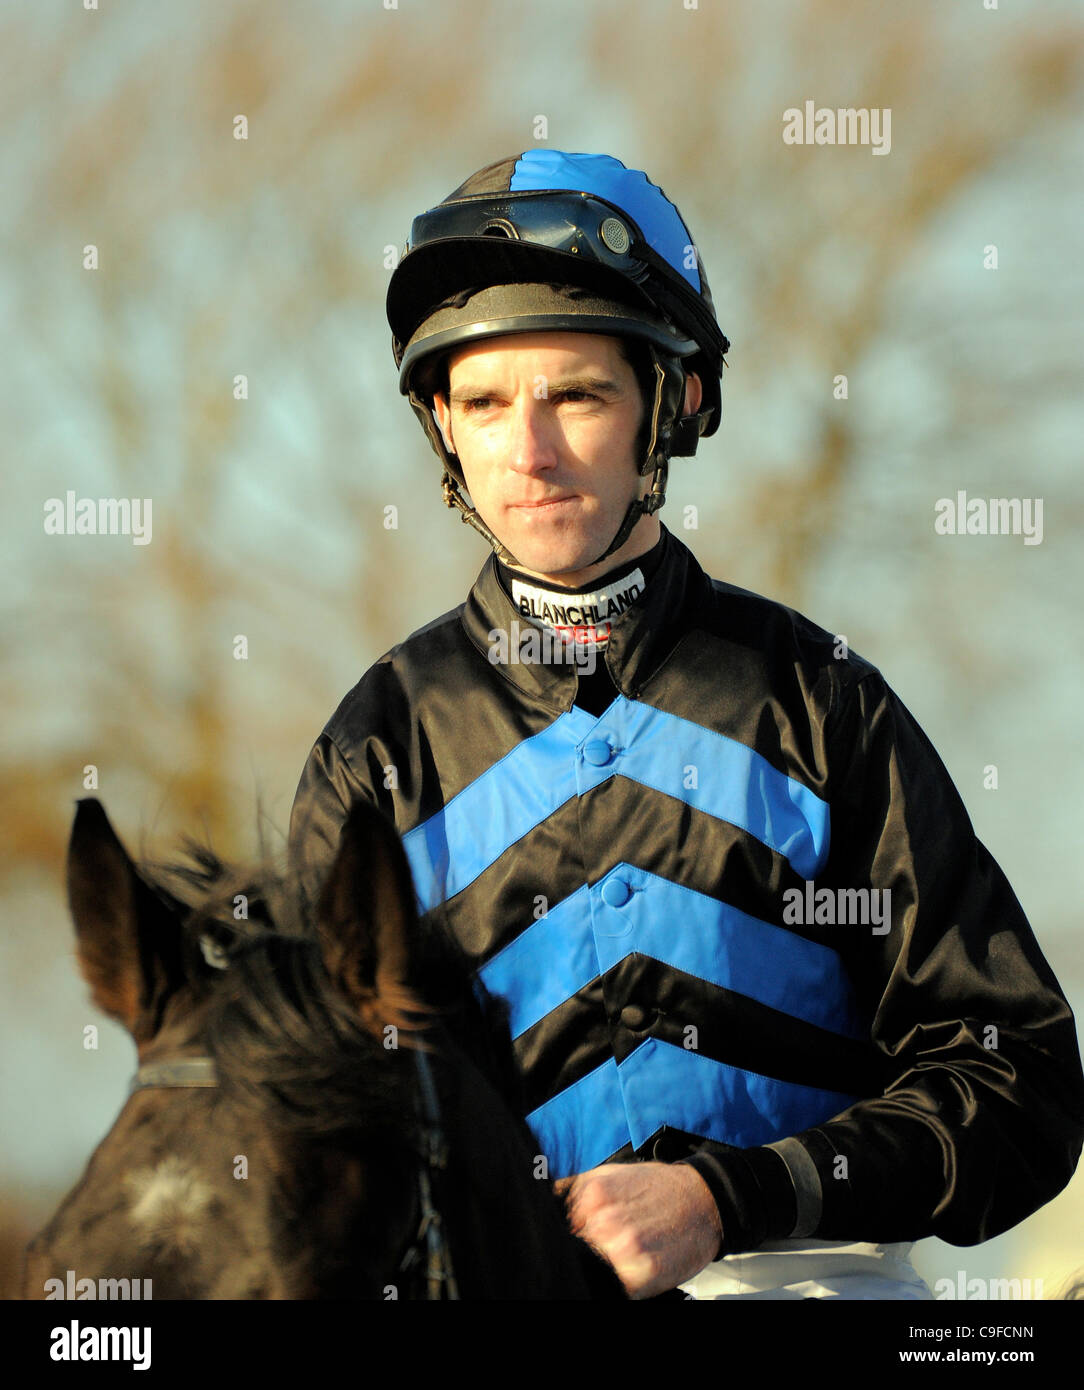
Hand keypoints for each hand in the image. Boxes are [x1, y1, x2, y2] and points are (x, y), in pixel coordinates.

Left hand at [553, 1161, 721, 1298]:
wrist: (702, 1199)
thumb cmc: (654, 1188)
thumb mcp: (607, 1175)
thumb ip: (571, 1192)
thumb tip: (541, 1205)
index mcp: (590, 1194)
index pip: (554, 1225)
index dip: (562, 1235)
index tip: (570, 1238)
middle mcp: (603, 1219)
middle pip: (571, 1249)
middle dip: (581, 1249)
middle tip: (600, 1245)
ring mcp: (622, 1247)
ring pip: (589, 1270)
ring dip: (597, 1266)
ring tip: (615, 1254)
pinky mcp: (641, 1273)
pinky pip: (611, 1288)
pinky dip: (615, 1281)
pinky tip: (626, 1267)